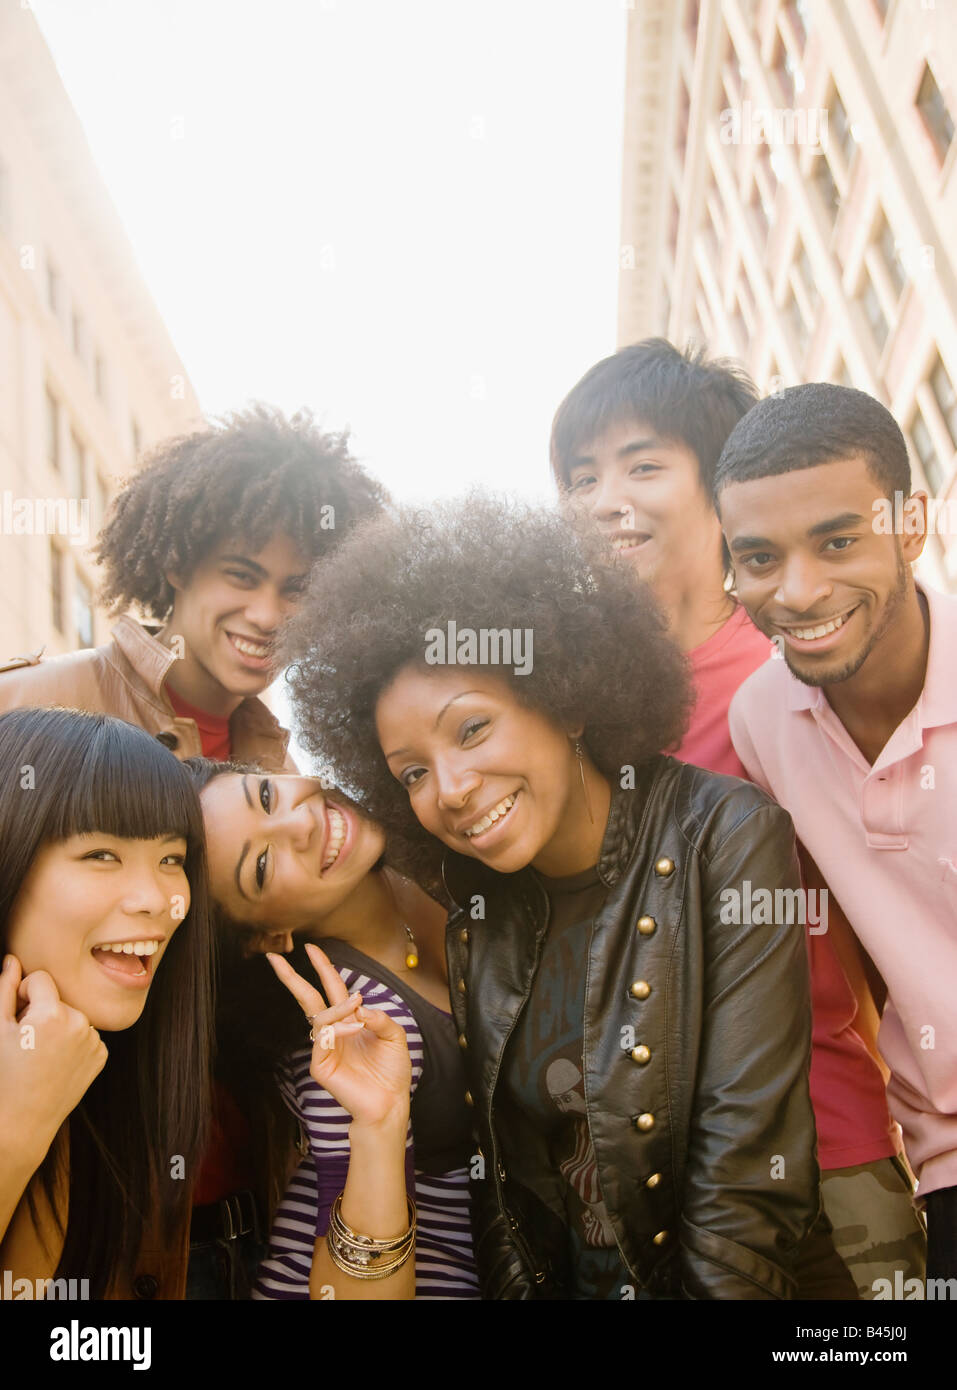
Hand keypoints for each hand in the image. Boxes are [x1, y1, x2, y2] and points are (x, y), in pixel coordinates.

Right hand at [0, 955, 107, 1165]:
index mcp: (52, 1014)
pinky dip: (72, 1042)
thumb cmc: (3, 1076)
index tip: (16, 1017)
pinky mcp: (101, 1056)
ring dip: (58, 1025)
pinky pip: (85, 1035)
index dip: (23, 994)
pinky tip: (55, 1062)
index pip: (41, 978)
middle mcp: (80, 1023)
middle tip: (26, 1041)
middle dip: (42, 1010)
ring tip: (39, 1054)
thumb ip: (5, 989)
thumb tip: (12, 959)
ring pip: (72, 1016)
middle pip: (58, 998)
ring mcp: (93, 1041)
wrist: (21, 1123)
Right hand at [266, 943, 411, 1129]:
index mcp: (350, 1020)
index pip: (331, 989)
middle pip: (308, 998)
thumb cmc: (392, 1071)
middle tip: (275, 958)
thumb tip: (359, 1005)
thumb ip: (380, 1017)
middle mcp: (334, 1031)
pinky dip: (341, 1028)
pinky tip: (356, 1030)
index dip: (322, 968)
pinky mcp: (320, 1064)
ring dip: (339, 1007)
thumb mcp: (395, 1036)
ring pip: (319, 1015)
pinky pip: (325, 1037)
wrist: (390, 1102)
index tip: (311, 949)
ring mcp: (324, 1047)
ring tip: (356, 1008)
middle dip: (292, 978)